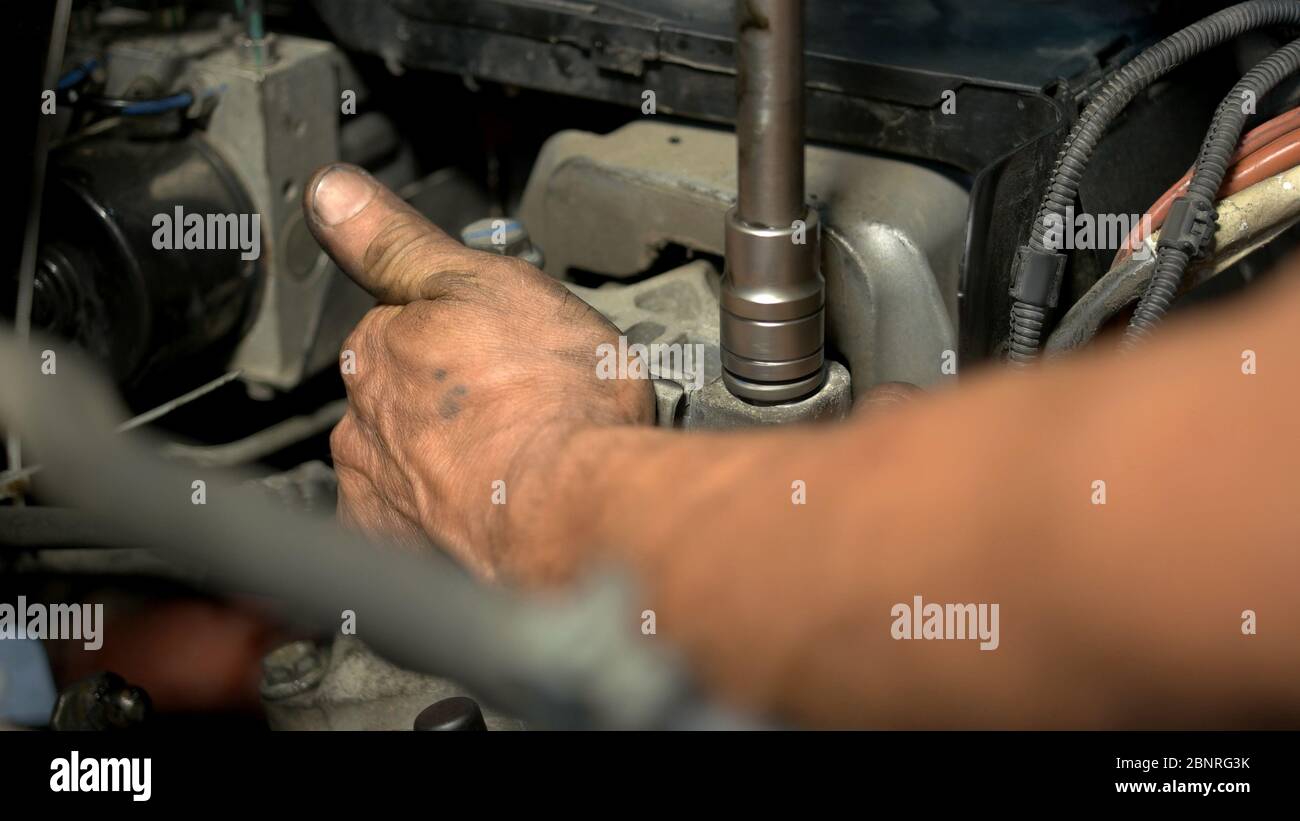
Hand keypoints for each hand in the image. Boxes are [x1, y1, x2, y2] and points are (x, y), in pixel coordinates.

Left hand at [304, 164, 653, 577]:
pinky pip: (413, 537)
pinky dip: (444, 528)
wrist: (574, 508)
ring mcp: (376, 498)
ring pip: (406, 472)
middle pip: (398, 407)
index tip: (497, 353)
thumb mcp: (483, 280)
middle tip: (517, 412)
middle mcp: (360, 426)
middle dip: (445, 409)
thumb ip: (398, 241)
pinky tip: (494, 516)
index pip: (397, 335)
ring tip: (517, 468)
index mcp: (378, 350)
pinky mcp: (399, 558)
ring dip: (446, 470)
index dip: (455, 341)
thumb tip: (329, 193)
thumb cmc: (548, 401)